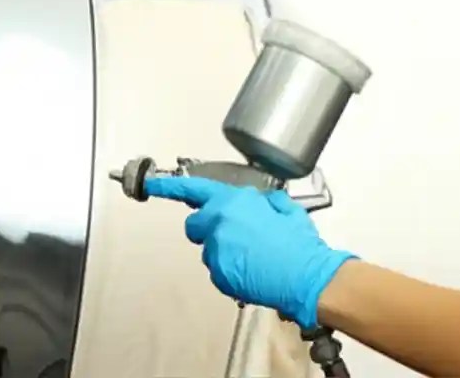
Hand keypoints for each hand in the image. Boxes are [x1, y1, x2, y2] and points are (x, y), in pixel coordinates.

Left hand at [145, 176, 355, 328]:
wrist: (305, 276)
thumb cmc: (299, 244)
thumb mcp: (286, 208)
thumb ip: (265, 201)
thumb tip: (261, 203)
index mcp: (233, 202)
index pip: (194, 189)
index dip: (170, 186)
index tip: (153, 183)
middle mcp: (219, 223)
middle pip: (195, 224)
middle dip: (208, 226)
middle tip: (233, 233)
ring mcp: (216, 251)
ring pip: (209, 249)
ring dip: (224, 250)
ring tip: (253, 256)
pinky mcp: (219, 275)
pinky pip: (218, 270)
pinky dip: (230, 270)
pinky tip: (252, 270)